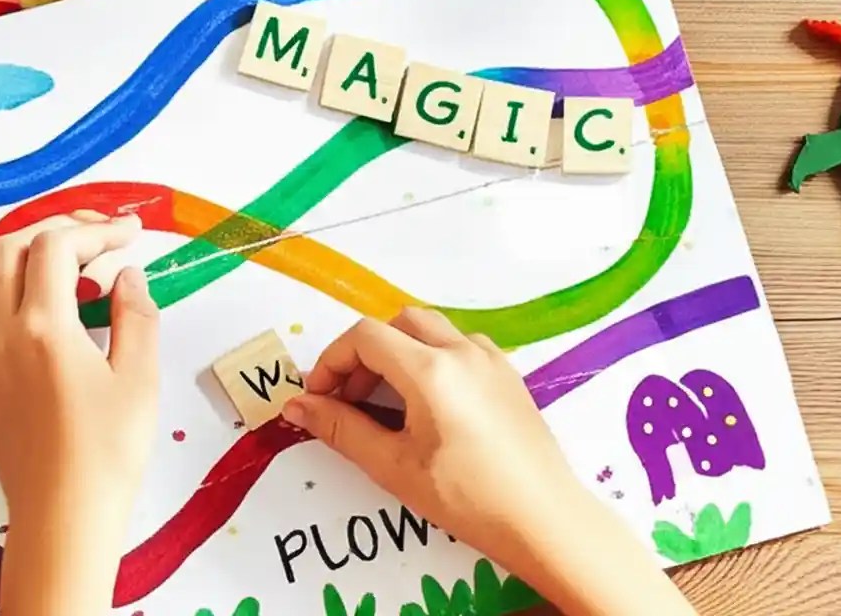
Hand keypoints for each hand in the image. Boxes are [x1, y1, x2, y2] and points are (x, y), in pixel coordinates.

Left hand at [0, 211, 159, 615]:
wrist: (62, 515)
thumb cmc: (108, 453)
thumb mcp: (140, 380)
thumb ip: (136, 316)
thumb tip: (127, 275)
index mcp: (45, 328)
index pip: (58, 247)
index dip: (96, 231)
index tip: (130, 234)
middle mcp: (1, 334)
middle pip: (12, 248)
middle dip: (58, 232)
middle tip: (101, 241)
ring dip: (14, 258)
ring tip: (56, 270)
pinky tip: (31, 310)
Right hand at [283, 308, 695, 615]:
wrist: (541, 517)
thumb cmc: (467, 498)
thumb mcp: (394, 466)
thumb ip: (341, 429)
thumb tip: (298, 406)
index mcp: (431, 369)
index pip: (365, 337)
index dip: (332, 362)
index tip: (319, 397)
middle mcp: (463, 350)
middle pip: (398, 322)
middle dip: (365, 352)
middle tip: (350, 399)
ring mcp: (491, 359)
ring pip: (432, 330)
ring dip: (400, 352)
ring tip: (387, 404)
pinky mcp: (508, 374)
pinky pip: (460, 347)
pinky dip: (432, 359)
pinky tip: (429, 406)